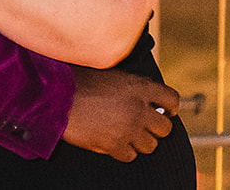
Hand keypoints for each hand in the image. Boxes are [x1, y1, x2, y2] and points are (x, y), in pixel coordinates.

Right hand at [62, 67, 177, 160]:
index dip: (170, 106)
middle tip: (145, 124)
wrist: (57, 97)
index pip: (172, 99)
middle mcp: (138, 108)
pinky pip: (131, 156)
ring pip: (151, 145)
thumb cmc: (77, 80)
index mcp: (138, 86)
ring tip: (128, 134)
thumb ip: (129, 84)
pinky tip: (115, 142)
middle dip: (156, 127)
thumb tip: (140, 92)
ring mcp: (128, 129)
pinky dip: (124, 151)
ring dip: (141, 140)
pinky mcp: (115, 145)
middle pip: (165, 128)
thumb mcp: (109, 73)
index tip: (166, 110)